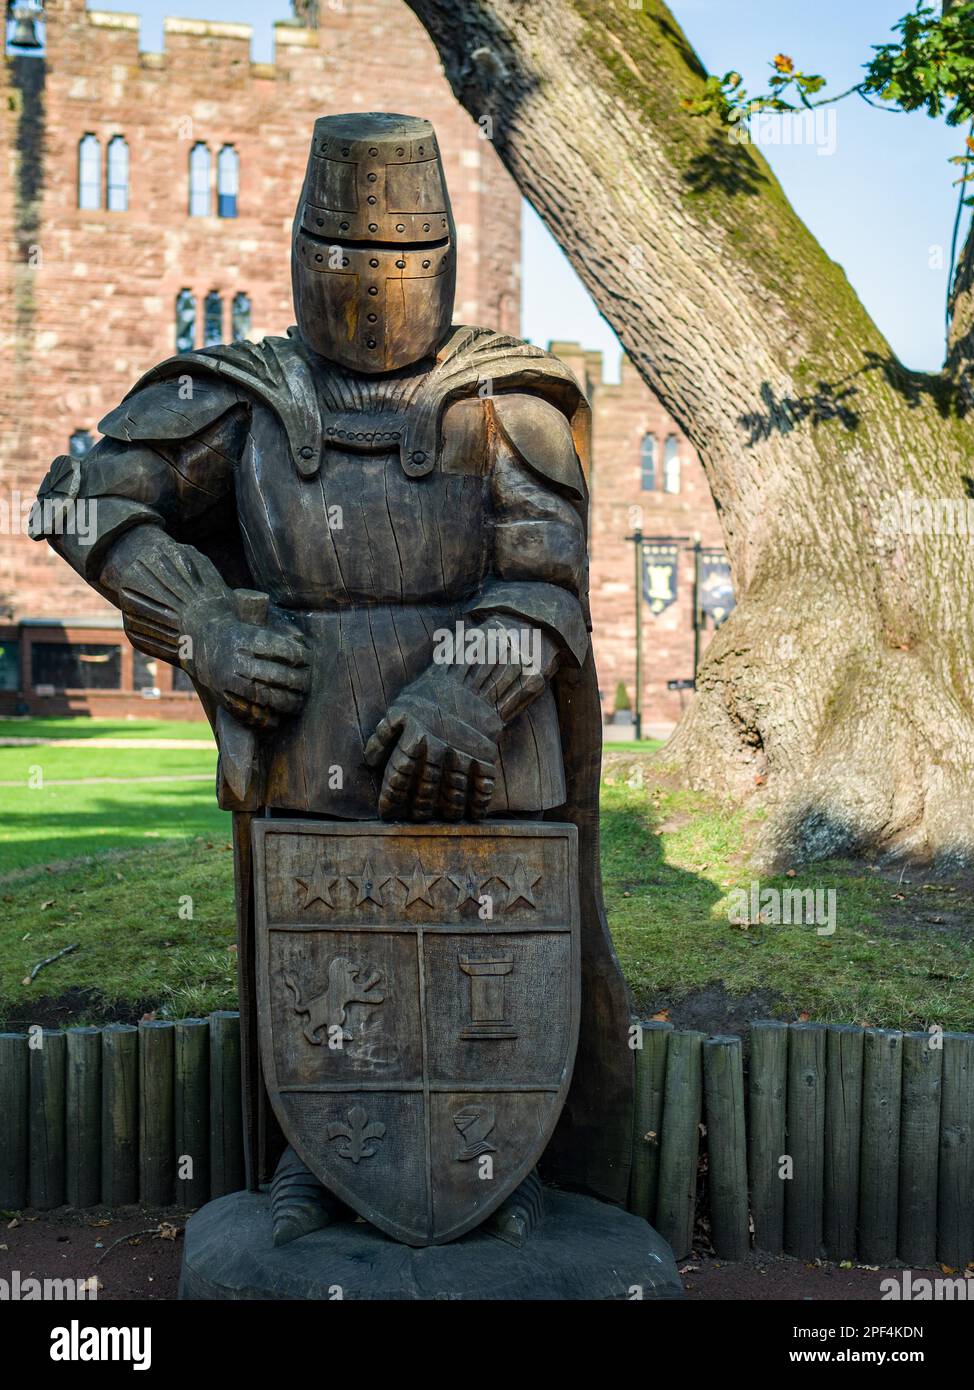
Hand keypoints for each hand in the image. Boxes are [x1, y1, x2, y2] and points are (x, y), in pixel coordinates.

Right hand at [185, 596, 310, 730]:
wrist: (199, 641)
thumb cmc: (237, 633)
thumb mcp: (256, 624)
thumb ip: (282, 633)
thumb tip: (303, 644)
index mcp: (248, 640)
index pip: (286, 652)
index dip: (302, 658)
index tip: (308, 660)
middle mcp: (239, 661)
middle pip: (280, 677)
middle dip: (300, 683)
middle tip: (307, 684)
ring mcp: (230, 681)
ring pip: (267, 698)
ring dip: (289, 703)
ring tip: (299, 702)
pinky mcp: (224, 698)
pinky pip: (250, 714)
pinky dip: (268, 719)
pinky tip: (278, 716)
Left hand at [364, 675, 501, 821]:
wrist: (472, 681)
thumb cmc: (430, 696)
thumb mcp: (399, 708)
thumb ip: (383, 735)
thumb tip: (369, 761)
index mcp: (416, 737)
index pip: (400, 776)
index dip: (391, 797)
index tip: (386, 812)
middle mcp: (440, 748)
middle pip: (426, 788)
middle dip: (417, 807)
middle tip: (413, 818)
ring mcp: (465, 753)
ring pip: (454, 791)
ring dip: (448, 809)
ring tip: (441, 819)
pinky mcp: (486, 754)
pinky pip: (483, 784)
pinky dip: (479, 802)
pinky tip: (473, 814)